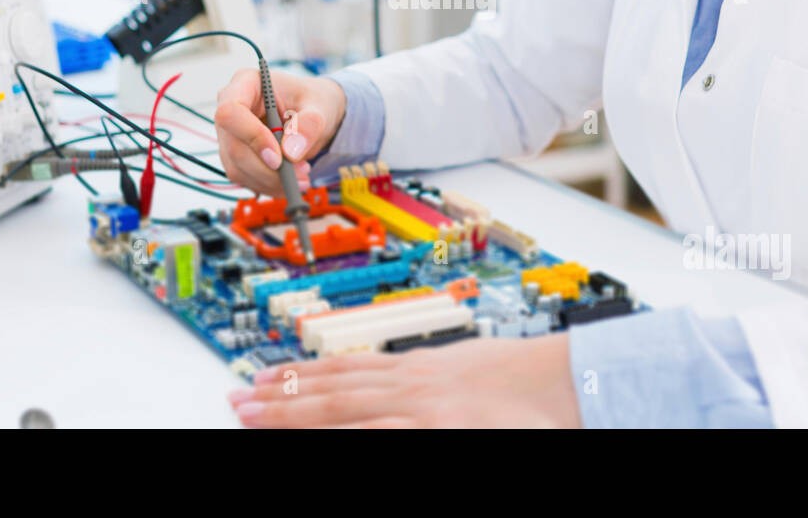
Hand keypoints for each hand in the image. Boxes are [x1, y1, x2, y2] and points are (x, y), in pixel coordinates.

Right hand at [214, 69, 346, 195]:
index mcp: (246, 84)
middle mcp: (231, 108)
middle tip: (300, 174)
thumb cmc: (312, 100)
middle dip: (267, 169)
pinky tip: (290, 180)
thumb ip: (308, 125)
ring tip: (301, 177)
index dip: (251, 136)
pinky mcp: (236, 155)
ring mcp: (230, 134)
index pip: (231, 112)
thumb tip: (290, 152)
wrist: (314, 114)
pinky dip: (268, 185)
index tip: (278, 157)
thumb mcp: (319, 107)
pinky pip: (244, 177)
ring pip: (237, 167)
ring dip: (270, 180)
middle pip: (233, 146)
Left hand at [226, 333, 581, 427]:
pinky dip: (347, 435)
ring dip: (297, 415)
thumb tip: (401, 380)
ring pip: (346, 412)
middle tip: (238, 401)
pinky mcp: (440, 432)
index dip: (302, 375)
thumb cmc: (526, 382)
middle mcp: (414, 387)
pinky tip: (318, 437)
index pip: (347, 371)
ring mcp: (424, 411)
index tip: (266, 377)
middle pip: (335, 391)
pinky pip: (379, 436)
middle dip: (283, 397)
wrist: (569, 385)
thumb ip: (431, 376)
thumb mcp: (469, 368)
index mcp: (420, 371)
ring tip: (253, 417)